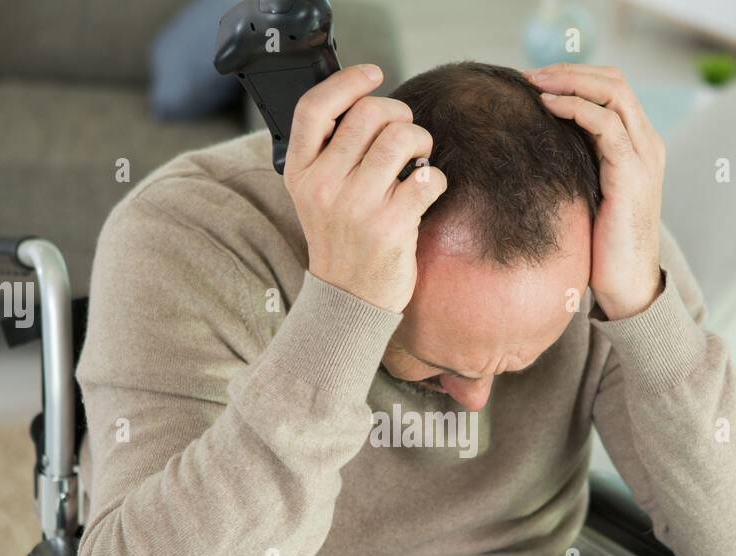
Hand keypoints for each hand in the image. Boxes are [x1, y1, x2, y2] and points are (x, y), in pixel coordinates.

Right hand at [285, 64, 447, 313]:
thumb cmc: (341, 238)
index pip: (315, 108)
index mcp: (301, 172)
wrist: (348, 299)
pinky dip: (435, 178)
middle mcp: (324, 186)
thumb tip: (367, 101)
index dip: (347, 81)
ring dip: (421, 142)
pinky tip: (424, 192)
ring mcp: (357, 206)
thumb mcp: (316, 194)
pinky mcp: (391, 225)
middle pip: (370, 114)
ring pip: (403, 138)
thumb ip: (330, 152)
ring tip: (417, 161)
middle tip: (406, 135)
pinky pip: (428, 176)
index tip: (373, 74)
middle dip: (400, 115)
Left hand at [523, 64, 664, 319]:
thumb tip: (535, 148)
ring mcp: (644, 156)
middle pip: (614, 81)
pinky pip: (606, 125)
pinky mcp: (632, 174)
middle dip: (570, 71)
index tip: (536, 80)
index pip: (612, 88)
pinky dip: (576, 108)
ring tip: (534, 85)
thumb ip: (576, 166)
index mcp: (639, 145)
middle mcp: (647, 143)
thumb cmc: (601, 247)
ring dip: (569, 82)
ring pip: (613, 93)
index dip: (575, 75)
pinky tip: (547, 107)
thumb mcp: (587, 195)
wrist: (627, 285)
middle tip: (530, 76)